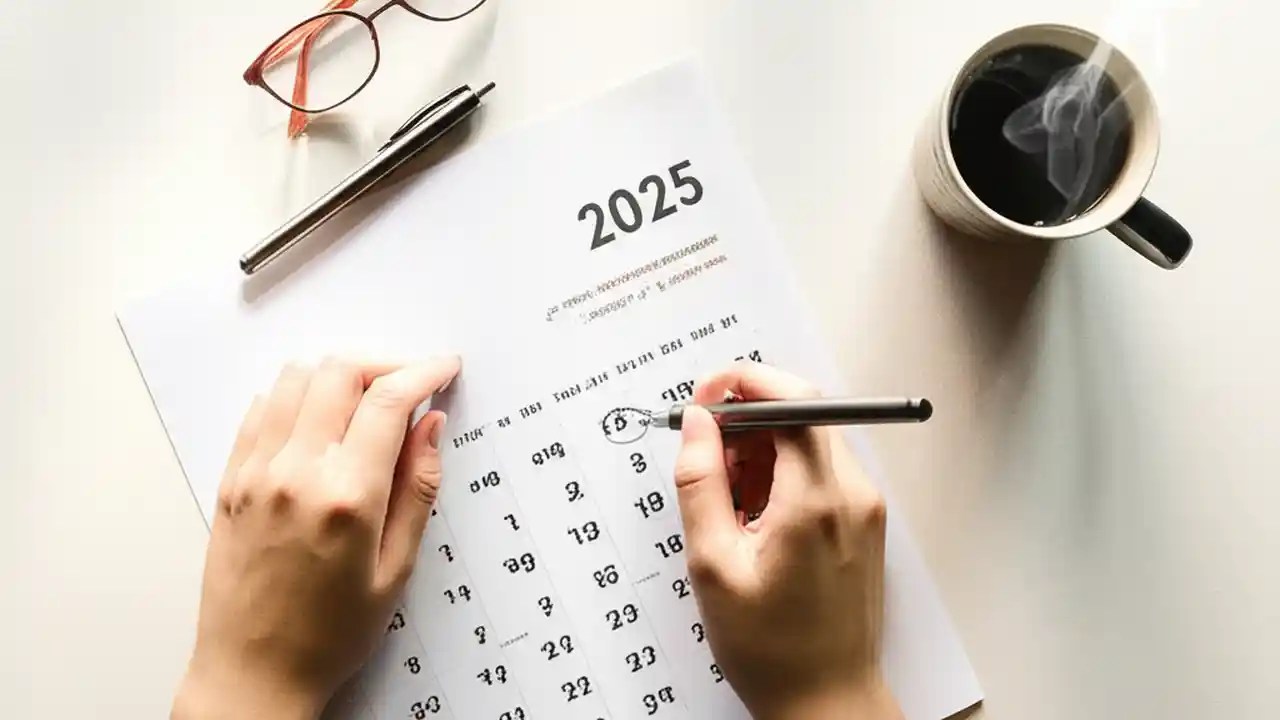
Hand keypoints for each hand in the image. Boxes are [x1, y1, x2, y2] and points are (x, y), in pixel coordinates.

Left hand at [172, 357, 459, 719]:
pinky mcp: (231, 482)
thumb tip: (431, 426)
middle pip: (339, 373)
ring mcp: (256, 474)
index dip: (423, 373)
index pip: (388, 401)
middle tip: (409, 385)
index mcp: (347, 498)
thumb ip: (417, 489)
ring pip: (295, 379)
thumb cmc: (329, 636)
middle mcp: (295, 474)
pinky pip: (259, 410)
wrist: (252, 676)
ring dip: (337, 376)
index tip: (443, 368)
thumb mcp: (396, 570)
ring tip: (364, 403)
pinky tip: (317, 421)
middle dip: (383, 365)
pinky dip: (294, 398)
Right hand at [672, 363, 901, 719]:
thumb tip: (697, 424)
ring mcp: (863, 507)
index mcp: (815, 502)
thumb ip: (699, 484)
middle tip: (706, 459)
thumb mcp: (712, 564)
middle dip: (745, 422)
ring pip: (808, 441)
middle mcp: (850, 495)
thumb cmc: (772, 650)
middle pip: (801, 415)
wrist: (827, 702)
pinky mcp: (862, 521)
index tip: (705, 399)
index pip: (792, 400)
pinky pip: (818, 471)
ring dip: (761, 451)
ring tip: (728, 504)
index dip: (743, 385)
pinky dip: (781, 475)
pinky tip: (754, 518)